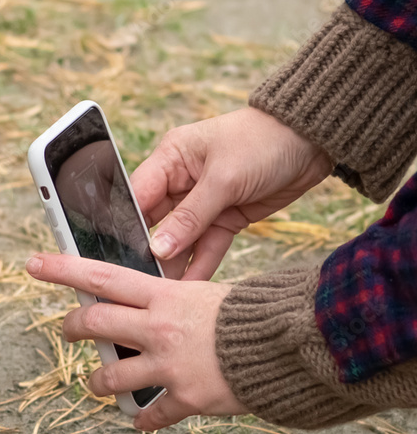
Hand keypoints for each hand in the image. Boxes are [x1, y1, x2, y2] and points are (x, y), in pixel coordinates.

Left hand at [26, 253, 247, 430]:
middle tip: (68, 331)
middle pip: (94, 326)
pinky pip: (151, 414)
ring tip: (97, 382)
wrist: (288, 347)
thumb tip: (140, 298)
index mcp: (163, 296)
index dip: (63, 270)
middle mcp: (158, 328)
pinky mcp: (185, 398)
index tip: (33, 264)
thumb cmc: (251, 314)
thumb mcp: (206, 292)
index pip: (101, 277)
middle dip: (72, 329)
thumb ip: (170, 297)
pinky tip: (138, 420)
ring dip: (98, 380)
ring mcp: (169, 365)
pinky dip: (141, 419)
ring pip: (110, 376)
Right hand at [132, 108, 332, 279]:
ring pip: (181, 239)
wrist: (313, 141)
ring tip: (165, 292)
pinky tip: (191, 286)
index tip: (120, 256)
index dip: (127, 226)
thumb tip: (158, 248)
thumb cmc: (263, 141)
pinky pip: (207, 245)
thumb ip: (190, 217)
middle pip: (155, 222)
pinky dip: (201, 264)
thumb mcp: (223, 178)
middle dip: (149, 251)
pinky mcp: (225, 217)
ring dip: (175, 263)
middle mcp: (180, 181)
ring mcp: (203, 202)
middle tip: (140, 281)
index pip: (137, 196)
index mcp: (169, 158)